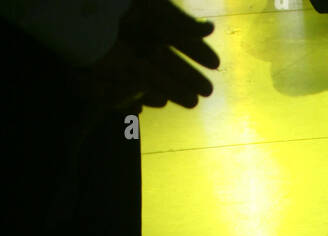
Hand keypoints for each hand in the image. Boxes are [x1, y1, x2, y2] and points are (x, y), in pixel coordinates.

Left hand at [71, 1, 218, 112]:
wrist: (82, 13)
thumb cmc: (117, 4)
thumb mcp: (153, 8)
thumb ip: (179, 21)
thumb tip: (210, 29)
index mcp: (145, 16)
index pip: (176, 36)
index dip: (196, 50)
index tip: (215, 64)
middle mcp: (134, 34)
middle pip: (165, 61)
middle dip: (187, 77)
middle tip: (208, 92)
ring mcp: (120, 52)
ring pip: (152, 76)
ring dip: (173, 89)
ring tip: (193, 103)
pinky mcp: (106, 67)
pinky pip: (128, 87)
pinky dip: (145, 95)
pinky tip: (161, 104)